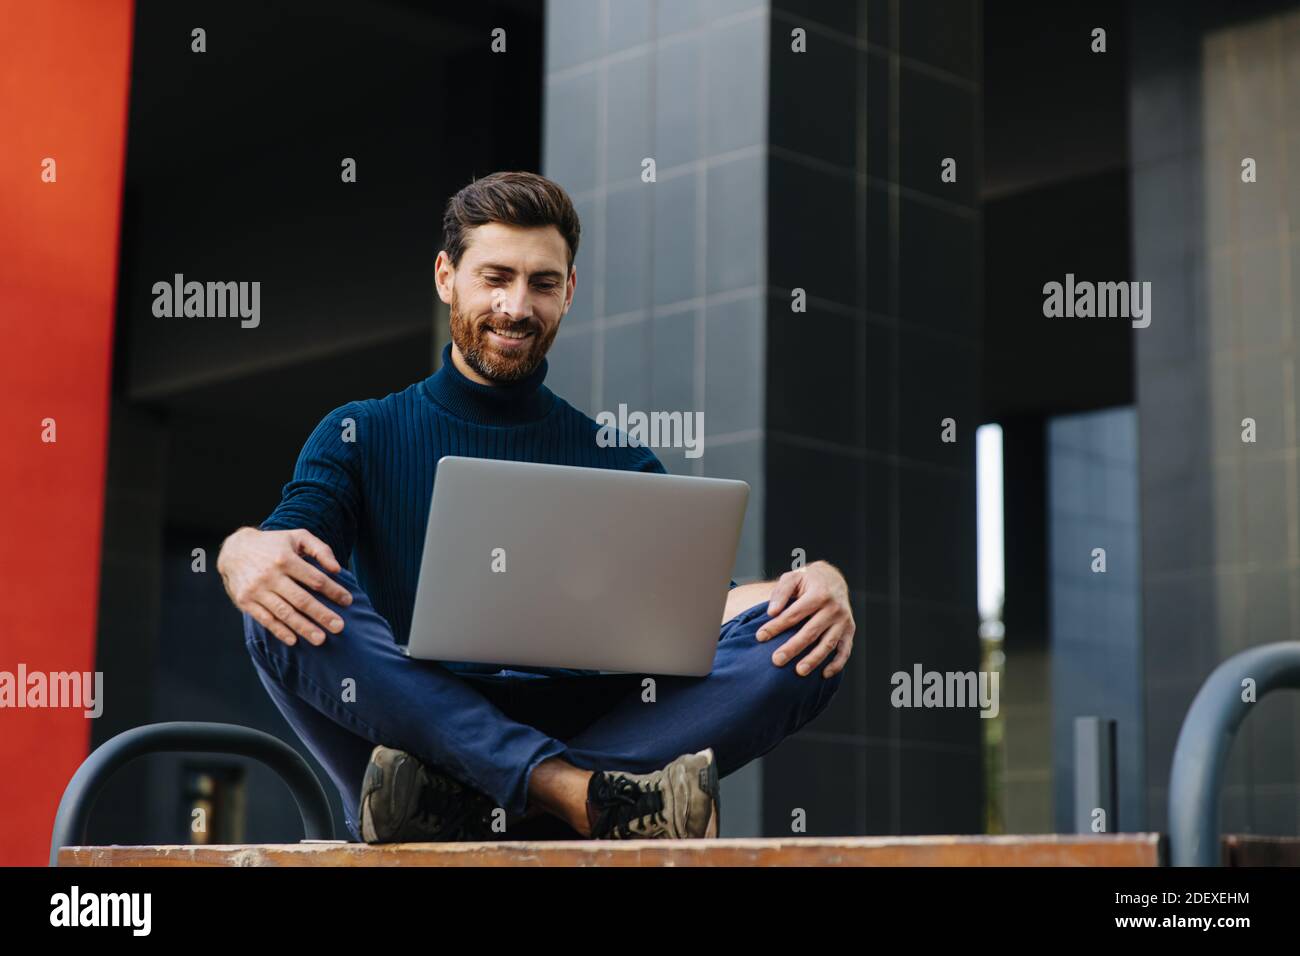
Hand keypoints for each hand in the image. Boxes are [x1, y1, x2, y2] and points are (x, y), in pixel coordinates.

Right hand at [217, 527, 352, 646]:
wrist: (234, 550)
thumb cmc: (275, 544)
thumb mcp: (298, 537)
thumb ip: (321, 549)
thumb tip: (337, 569)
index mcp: (286, 559)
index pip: (315, 579)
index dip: (334, 591)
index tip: (348, 601)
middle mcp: (271, 575)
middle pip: (301, 599)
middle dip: (322, 614)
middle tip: (339, 627)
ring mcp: (256, 590)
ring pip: (284, 612)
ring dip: (303, 627)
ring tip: (321, 639)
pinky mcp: (245, 601)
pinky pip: (265, 619)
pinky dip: (279, 631)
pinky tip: (294, 640)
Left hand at [754, 561, 854, 678]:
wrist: (833, 578)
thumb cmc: (807, 580)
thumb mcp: (793, 578)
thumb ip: (781, 593)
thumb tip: (771, 612)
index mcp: (819, 593)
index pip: (795, 614)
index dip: (776, 626)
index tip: (760, 637)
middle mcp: (834, 608)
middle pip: (811, 632)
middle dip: (793, 647)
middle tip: (776, 660)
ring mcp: (843, 621)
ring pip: (828, 644)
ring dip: (814, 659)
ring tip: (799, 672)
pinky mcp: (849, 631)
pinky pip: (845, 650)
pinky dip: (836, 664)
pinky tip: (824, 675)